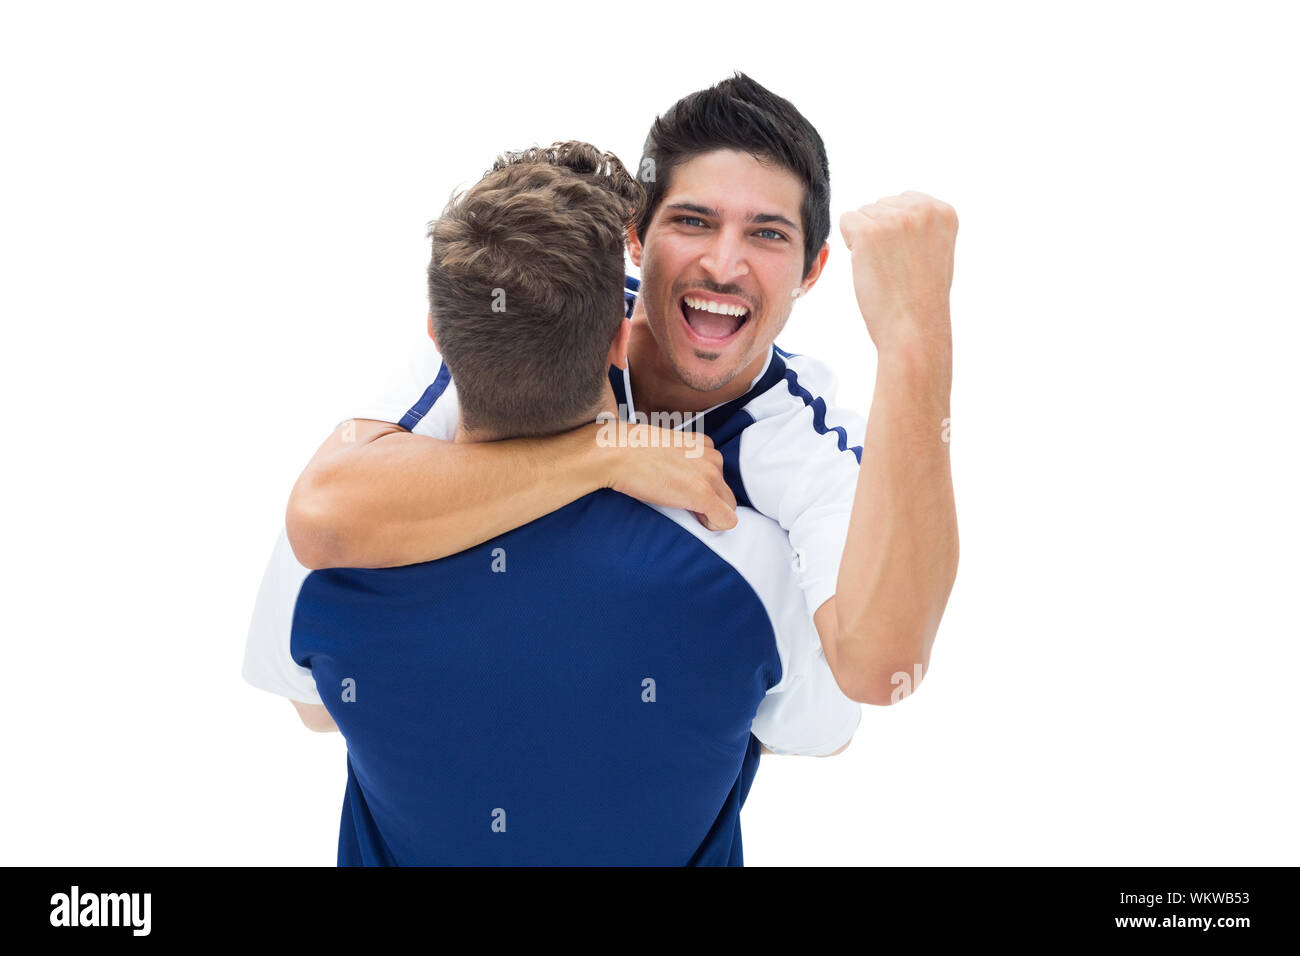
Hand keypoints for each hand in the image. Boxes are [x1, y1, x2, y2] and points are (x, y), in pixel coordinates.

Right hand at [604, 424, 737, 530]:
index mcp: (703, 444)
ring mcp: (710, 476)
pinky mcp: (704, 494)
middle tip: (683, 506)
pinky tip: (695, 521)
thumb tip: (678, 476)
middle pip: (725, 490)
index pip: (717, 473)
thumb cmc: (630, 451)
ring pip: (729, 505)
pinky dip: (714, 526)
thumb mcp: (663, 447)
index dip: (703, 488)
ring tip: (685, 511)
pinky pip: (726, 519)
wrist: (617, 451)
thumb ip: (679, 458)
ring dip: (710, 513)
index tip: (684, 493)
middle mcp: (712, 457)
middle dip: (709, 502)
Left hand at [838, 191, 956, 356]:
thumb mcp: (935, 250)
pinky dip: (850, 245)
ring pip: (862, 215)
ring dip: (865, 242)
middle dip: (880, 235)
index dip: (895, 232)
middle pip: (880, 206)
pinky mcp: (869, 231)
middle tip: (897, 268)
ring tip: (886, 270)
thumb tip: (892, 205)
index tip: (909, 259)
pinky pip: (846, 222)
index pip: (902, 201)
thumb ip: (920, 225)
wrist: (914, 329)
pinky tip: (869, 266)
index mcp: (943, 211)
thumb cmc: (920, 299)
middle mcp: (923, 209)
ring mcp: (896, 219)